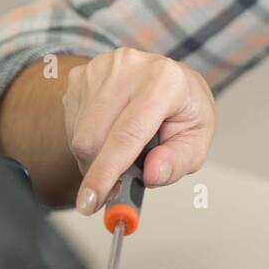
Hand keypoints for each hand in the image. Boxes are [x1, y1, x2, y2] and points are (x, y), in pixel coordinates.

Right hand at [62, 47, 215, 214]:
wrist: (169, 79)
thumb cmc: (184, 110)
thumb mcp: (197, 139)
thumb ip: (178, 161)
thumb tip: (152, 173)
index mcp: (165, 81)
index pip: (127, 134)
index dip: (106, 172)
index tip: (90, 201)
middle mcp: (130, 67)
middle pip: (93, 138)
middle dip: (99, 171)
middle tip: (113, 187)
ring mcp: (101, 68)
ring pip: (79, 135)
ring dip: (95, 157)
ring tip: (123, 150)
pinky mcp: (81, 73)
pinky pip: (72, 124)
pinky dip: (89, 141)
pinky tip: (110, 132)